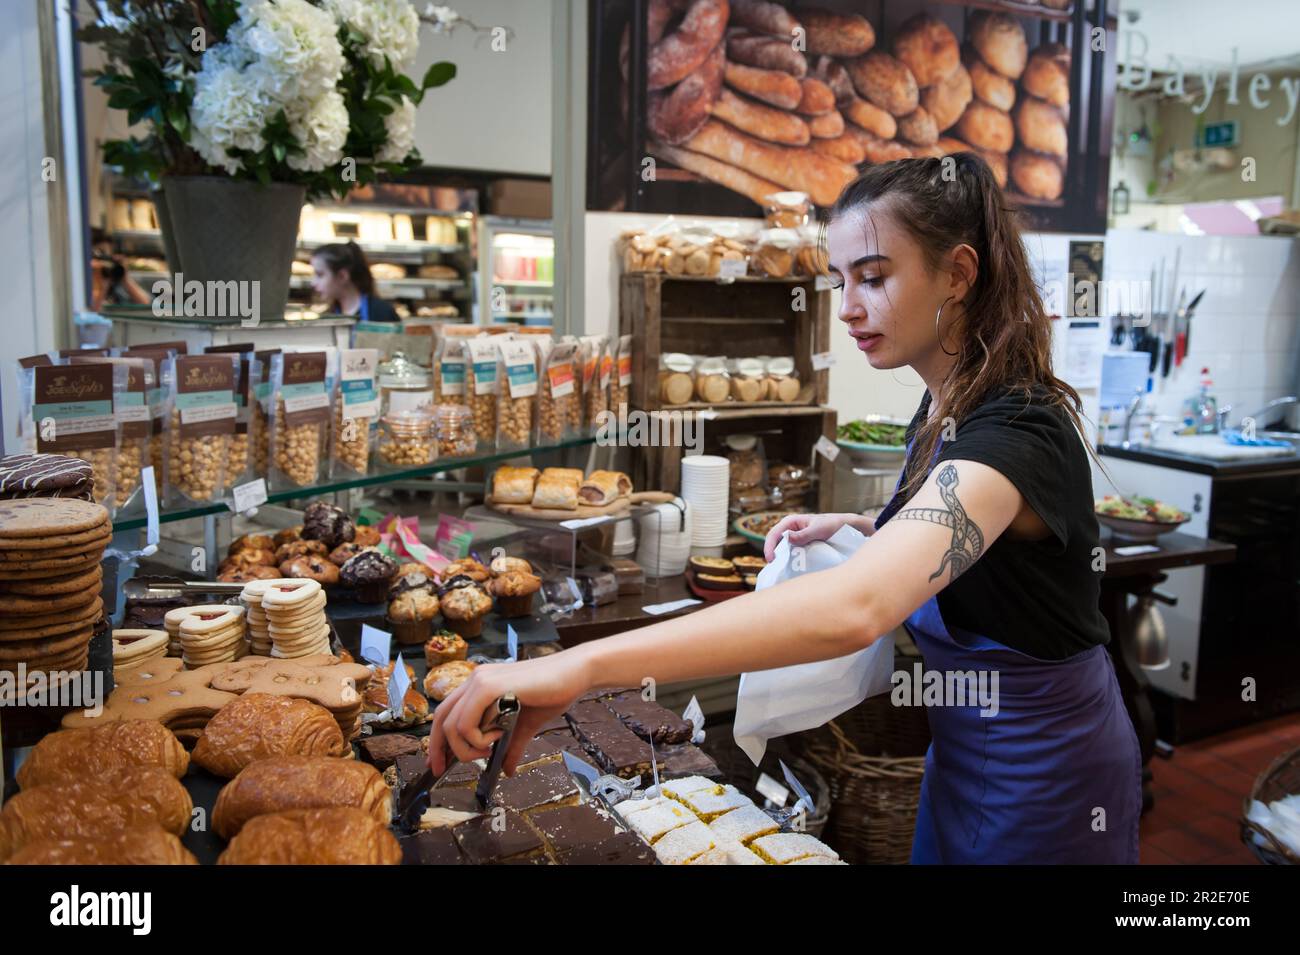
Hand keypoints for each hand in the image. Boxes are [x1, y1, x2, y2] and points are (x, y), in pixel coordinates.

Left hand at [427, 649, 592, 775]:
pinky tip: (498, 736)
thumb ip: (511, 747)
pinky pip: (466, 722)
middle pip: (440, 719)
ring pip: (451, 724)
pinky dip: (477, 739)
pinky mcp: (489, 686)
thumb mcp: (525, 726)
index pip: (446, 714)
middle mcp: (474, 680)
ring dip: (466, 748)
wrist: (574, 674)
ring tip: (489, 750)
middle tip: (443, 769)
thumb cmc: (552, 694)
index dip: (438, 741)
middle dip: (439, 749)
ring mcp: (480, 681)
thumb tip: (507, 772)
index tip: (437, 764)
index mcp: (479, 685)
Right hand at [763, 512, 853, 560]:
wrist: (846, 527)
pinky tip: (791, 568)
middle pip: (775, 543)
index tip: (772, 560)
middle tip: (776, 569)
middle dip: (773, 555)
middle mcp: (790, 530)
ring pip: (782, 549)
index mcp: (790, 522)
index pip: (773, 534)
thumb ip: (804, 534)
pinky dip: (789, 560)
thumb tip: (787, 538)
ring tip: (781, 571)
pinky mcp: (801, 545)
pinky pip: (791, 553)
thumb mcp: (819, 529)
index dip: (769, 547)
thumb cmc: (833, 524)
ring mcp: (795, 538)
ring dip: (781, 559)